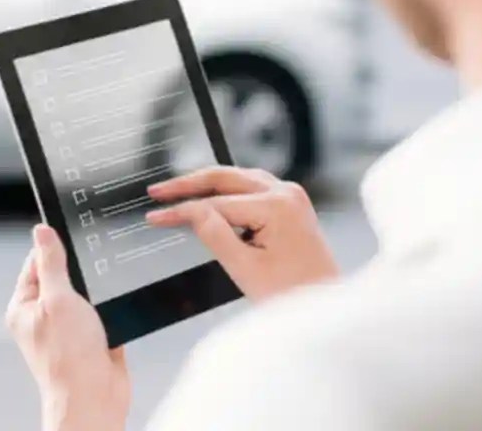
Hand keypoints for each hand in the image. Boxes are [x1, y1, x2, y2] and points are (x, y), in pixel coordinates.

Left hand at [7, 224, 129, 430]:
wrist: (95, 397)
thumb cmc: (68, 358)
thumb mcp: (58, 299)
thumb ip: (51, 263)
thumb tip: (43, 232)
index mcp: (24, 306)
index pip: (35, 263)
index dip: (53, 247)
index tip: (71, 233)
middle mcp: (42, 317)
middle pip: (62, 276)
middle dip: (80, 271)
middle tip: (90, 271)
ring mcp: (66, 328)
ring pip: (84, 293)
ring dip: (96, 291)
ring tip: (100, 297)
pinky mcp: (89, 337)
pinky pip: (100, 310)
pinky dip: (109, 307)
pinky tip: (112, 310)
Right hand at [147, 166, 338, 299]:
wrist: (326, 304)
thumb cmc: (293, 294)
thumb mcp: (245, 268)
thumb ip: (215, 235)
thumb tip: (192, 211)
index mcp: (277, 207)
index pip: (215, 203)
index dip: (181, 210)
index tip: (155, 216)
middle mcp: (286, 193)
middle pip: (225, 177)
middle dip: (188, 184)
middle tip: (158, 191)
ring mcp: (291, 196)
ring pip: (238, 177)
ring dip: (207, 183)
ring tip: (177, 190)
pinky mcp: (291, 204)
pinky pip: (252, 186)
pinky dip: (227, 189)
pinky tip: (210, 195)